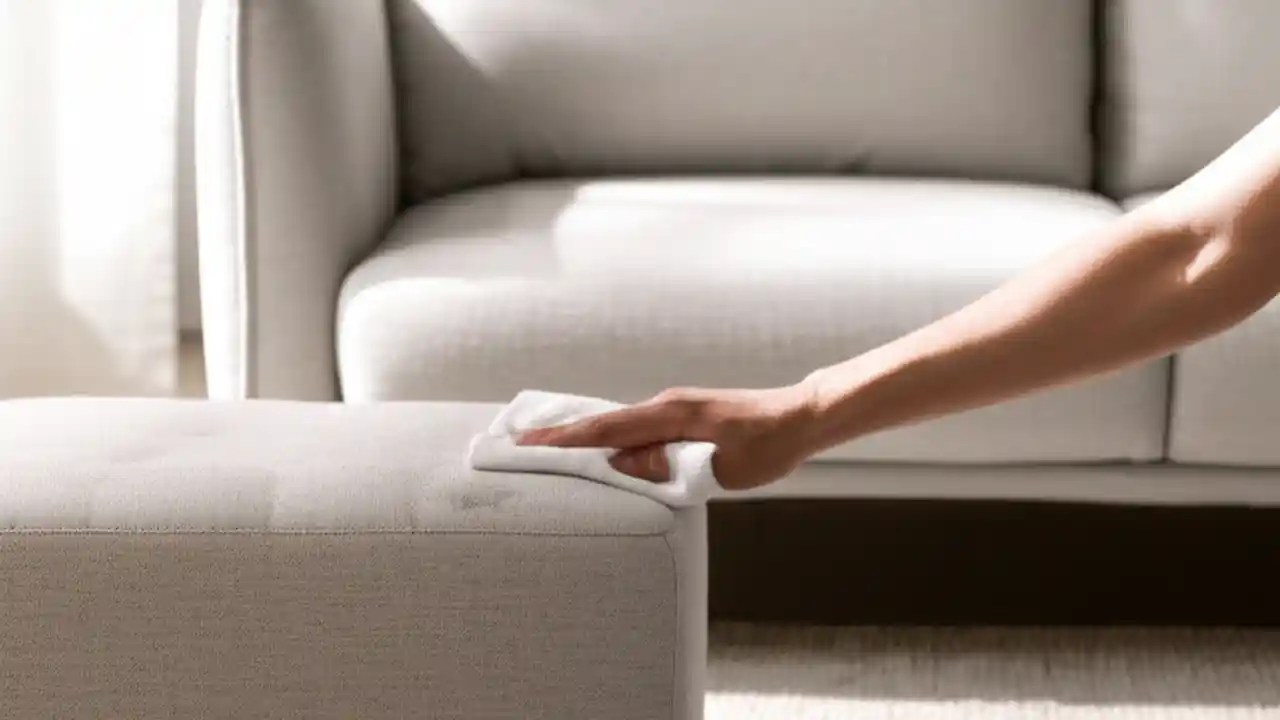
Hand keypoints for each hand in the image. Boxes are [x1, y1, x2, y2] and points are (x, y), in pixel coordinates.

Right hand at [516, 385, 821, 490]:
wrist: (799, 418)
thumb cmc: (767, 444)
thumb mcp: (720, 466)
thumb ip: (671, 466)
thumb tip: (624, 465)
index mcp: (670, 414)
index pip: (606, 430)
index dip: (565, 440)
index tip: (528, 444)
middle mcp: (665, 405)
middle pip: (602, 423)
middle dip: (559, 434)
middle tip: (516, 443)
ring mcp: (672, 408)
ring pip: (617, 425)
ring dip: (583, 437)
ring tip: (545, 447)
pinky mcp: (680, 416)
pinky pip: (635, 428)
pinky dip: (610, 438)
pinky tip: (598, 449)